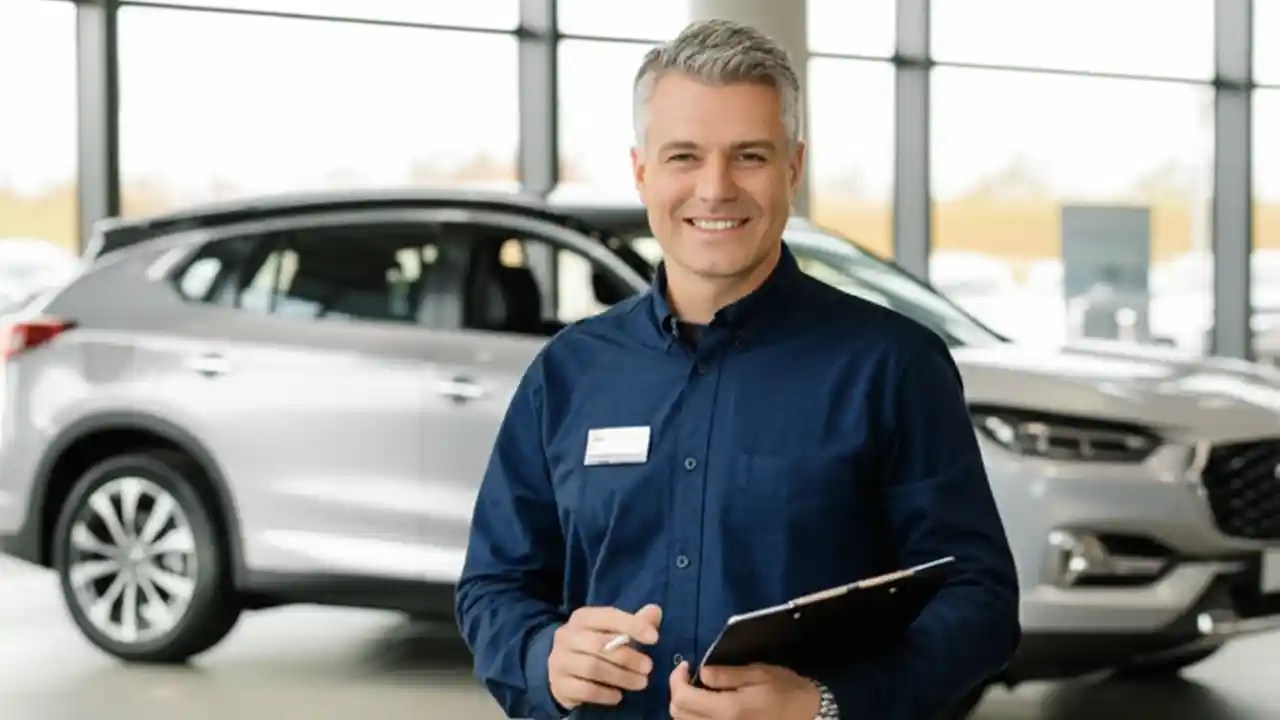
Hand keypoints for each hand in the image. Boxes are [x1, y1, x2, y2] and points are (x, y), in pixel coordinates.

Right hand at [547, 603, 662, 709]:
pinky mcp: (559, 684)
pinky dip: (605, 694)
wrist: (559, 671)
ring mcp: (559, 661)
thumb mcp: (611, 632)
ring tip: (641, 682)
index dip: (632, 625)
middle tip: (648, 667)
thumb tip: (655, 611)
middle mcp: (566, 636)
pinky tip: (618, 696)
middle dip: (628, 656)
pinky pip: (585, 690)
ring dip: (621, 676)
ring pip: (593, 668)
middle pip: (599, 645)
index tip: (654, 638)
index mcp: (581, 618)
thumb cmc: (592, 647)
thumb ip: (634, 622)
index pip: (607, 616)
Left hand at [669, 661, 820, 719]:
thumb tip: (700, 673)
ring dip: (685, 708)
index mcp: (728, 710)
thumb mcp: (758, 674)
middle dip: (677, 693)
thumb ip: (726, 675)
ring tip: (697, 692)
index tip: (685, 666)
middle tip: (689, 678)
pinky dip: (696, 718)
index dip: (676, 679)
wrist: (808, 716)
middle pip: (679, 715)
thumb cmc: (785, 691)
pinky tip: (706, 708)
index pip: (683, 698)